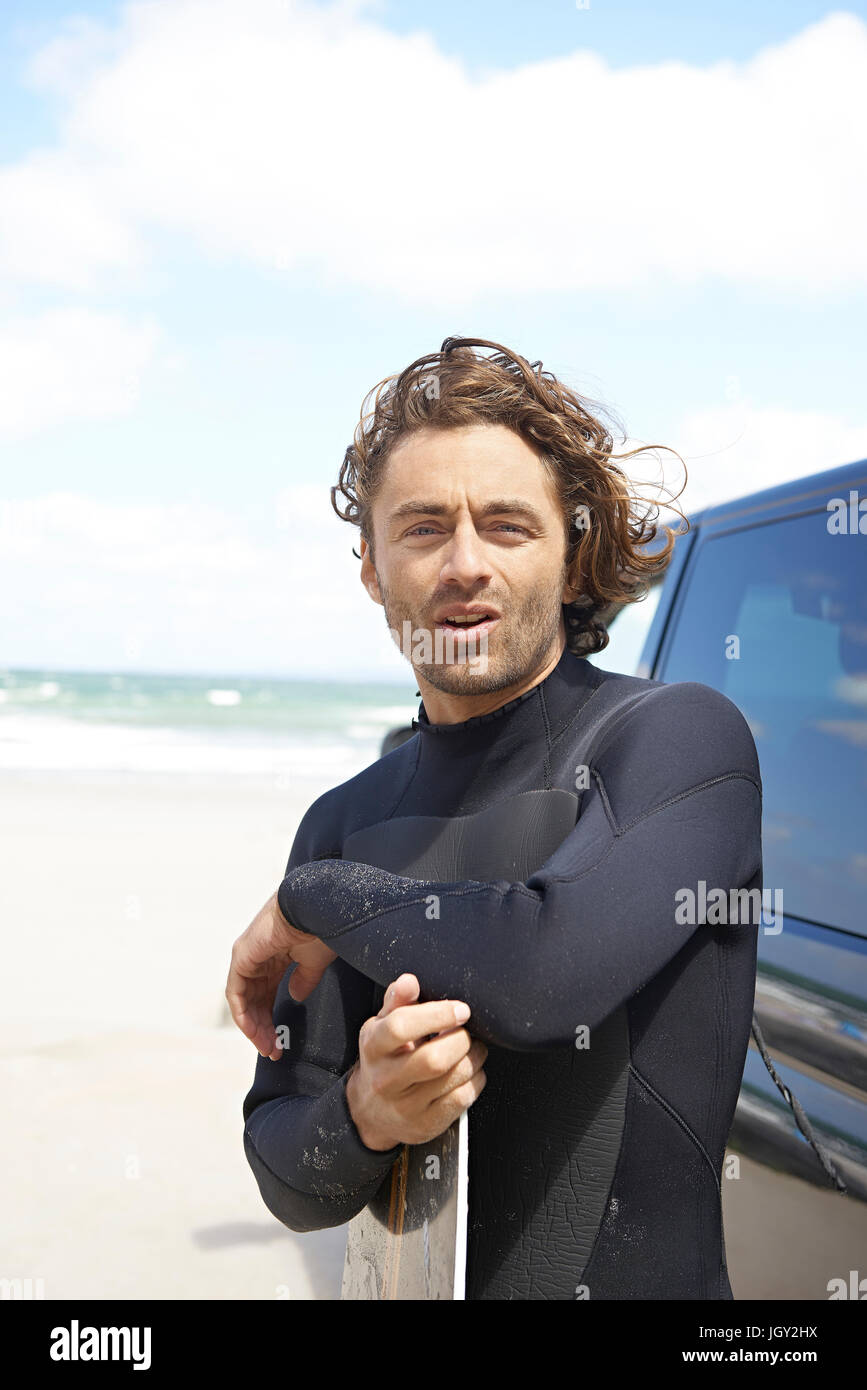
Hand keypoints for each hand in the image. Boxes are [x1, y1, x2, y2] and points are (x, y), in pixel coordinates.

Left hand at [226, 891, 337, 1058]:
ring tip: (267, 1046)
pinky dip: (243, 1014)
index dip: (273, 1018)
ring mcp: (247, 956)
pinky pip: (236, 993)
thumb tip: (295, 996)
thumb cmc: (320, 925)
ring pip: (243, 1000)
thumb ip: (303, 979)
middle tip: (273, 1050)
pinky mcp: (242, 956)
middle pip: (255, 1000)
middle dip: (264, 1028)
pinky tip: (254, 1031)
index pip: (267, 992)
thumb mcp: (314, 961)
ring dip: (254, 1027)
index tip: (280, 1041)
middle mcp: (258, 956)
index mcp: (275, 955)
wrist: (316, 906)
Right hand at [345, 973, 487, 1149]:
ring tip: (473, 1049)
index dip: (437, 1014)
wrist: (369, 1110)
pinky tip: (470, 1072)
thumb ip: (397, 1000)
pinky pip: (462, 1099)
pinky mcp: (425, 1125)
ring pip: (454, 1079)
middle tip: (468, 1032)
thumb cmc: (385, 1057)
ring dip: (474, 1058)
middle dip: (462, 1040)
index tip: (460, 1009)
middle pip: (434, 1059)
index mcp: (373, 1047)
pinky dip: (476, 1080)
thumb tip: (409, 980)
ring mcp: (405, 1107)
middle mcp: (385, 1079)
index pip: (401, 1027)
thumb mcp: (382, 1026)